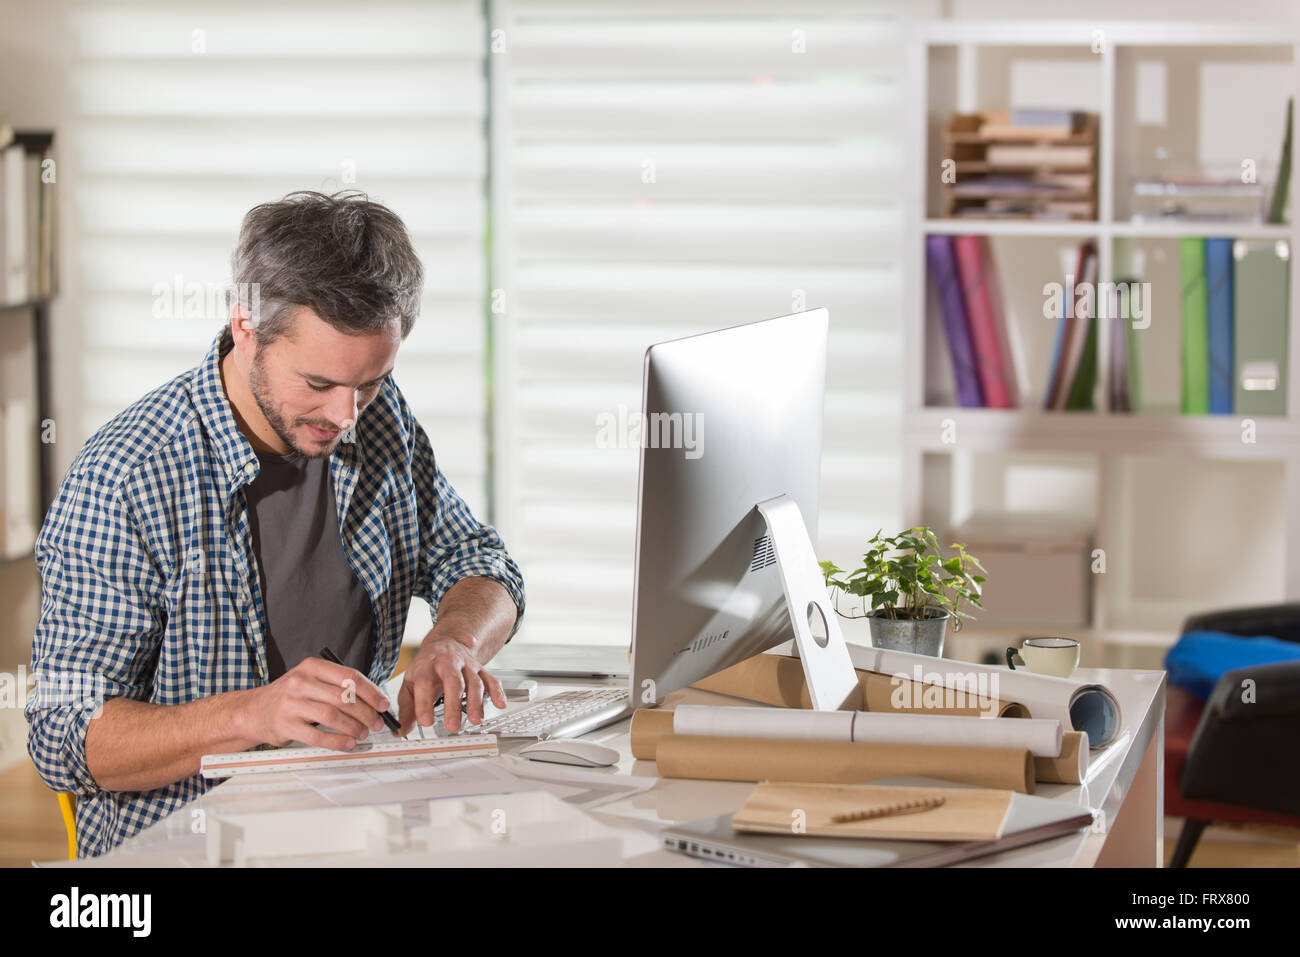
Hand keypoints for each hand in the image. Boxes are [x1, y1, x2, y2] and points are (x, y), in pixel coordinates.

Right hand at [244, 657, 390, 749]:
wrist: (253, 711)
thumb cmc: (289, 696)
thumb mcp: (311, 681)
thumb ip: (337, 686)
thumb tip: (373, 701)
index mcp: (312, 667)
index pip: (350, 677)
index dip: (371, 692)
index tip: (383, 704)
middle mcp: (300, 682)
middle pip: (344, 698)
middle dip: (365, 713)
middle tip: (375, 723)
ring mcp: (291, 704)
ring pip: (332, 716)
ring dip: (353, 727)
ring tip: (362, 733)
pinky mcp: (285, 725)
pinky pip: (317, 735)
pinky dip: (337, 741)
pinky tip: (348, 743)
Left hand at [398, 634, 505, 734]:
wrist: (446, 642)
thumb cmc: (426, 666)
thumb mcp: (410, 682)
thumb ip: (406, 706)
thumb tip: (402, 729)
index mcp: (426, 664)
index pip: (424, 683)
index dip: (424, 703)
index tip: (424, 721)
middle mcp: (448, 662)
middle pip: (453, 681)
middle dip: (453, 704)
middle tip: (452, 726)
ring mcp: (467, 665)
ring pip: (474, 681)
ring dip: (476, 702)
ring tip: (475, 720)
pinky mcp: (480, 669)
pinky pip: (491, 679)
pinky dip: (497, 692)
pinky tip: (499, 704)